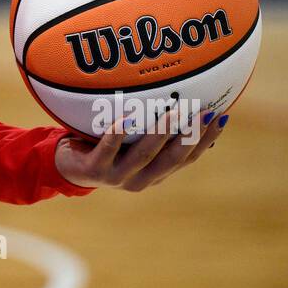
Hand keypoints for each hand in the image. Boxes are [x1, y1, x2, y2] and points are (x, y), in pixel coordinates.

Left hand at [54, 109, 228, 190]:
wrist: (66, 166)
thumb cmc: (106, 148)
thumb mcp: (134, 143)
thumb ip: (157, 134)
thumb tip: (186, 108)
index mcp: (156, 174)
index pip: (187, 158)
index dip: (205, 139)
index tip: (221, 117)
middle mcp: (141, 179)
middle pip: (171, 158)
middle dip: (189, 135)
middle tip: (203, 111)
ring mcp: (118, 176)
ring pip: (144, 154)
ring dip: (161, 132)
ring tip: (174, 111)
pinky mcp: (95, 170)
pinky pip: (108, 149)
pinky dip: (117, 133)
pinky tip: (126, 116)